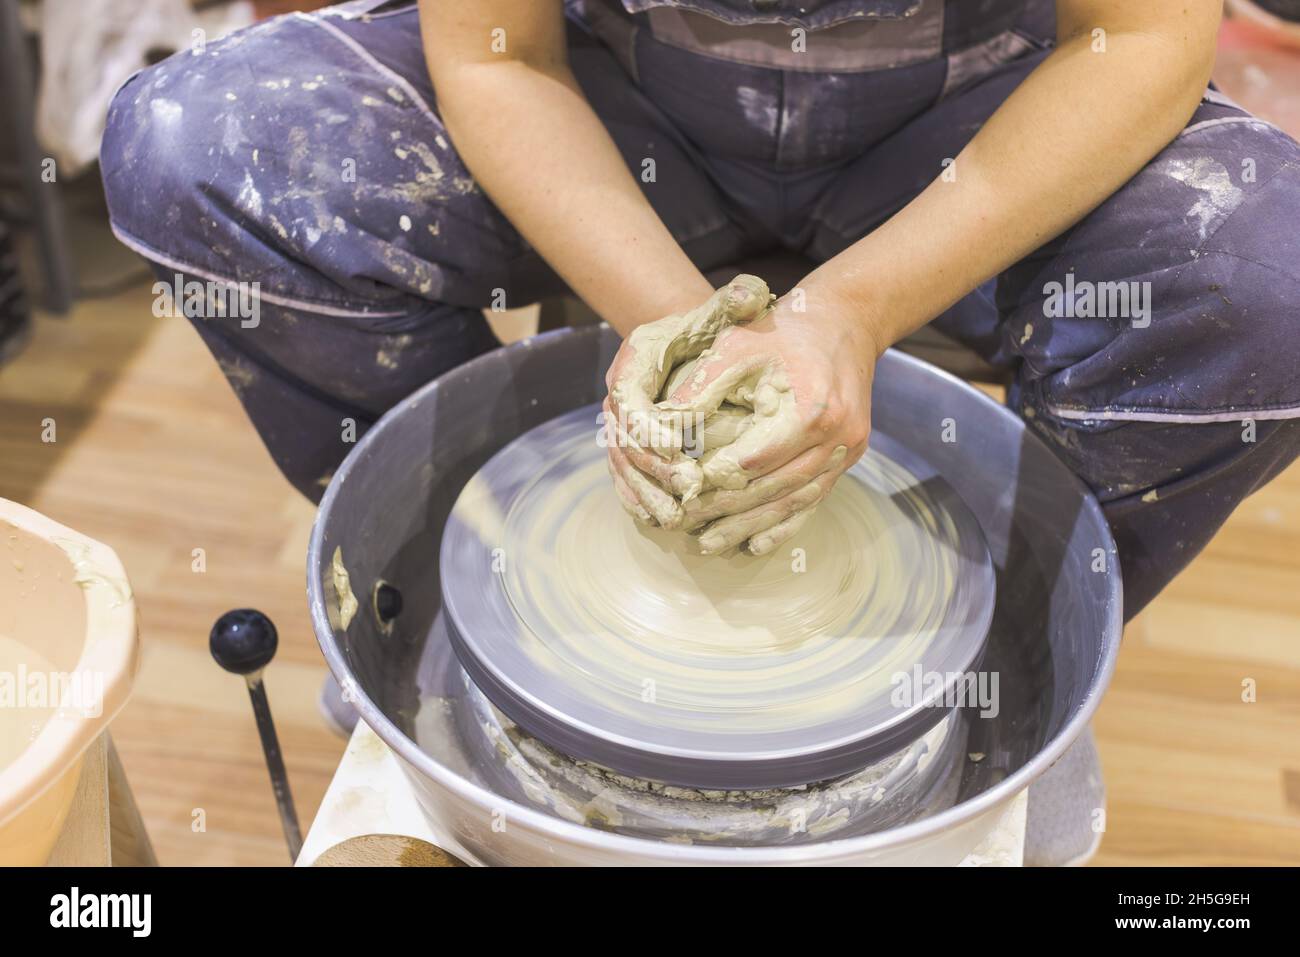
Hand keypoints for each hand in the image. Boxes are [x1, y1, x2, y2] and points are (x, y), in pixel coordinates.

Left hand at [604, 276, 881, 555]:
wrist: (844, 321)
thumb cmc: (781, 330)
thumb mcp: (735, 346)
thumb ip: (699, 390)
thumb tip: (660, 433)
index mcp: (810, 407)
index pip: (755, 459)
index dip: (716, 478)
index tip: (682, 492)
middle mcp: (837, 435)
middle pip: (774, 487)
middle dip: (727, 510)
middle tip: (685, 525)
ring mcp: (848, 449)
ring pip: (794, 501)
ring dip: (749, 525)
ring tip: (709, 543)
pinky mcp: (850, 456)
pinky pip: (815, 500)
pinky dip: (782, 525)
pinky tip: (754, 546)